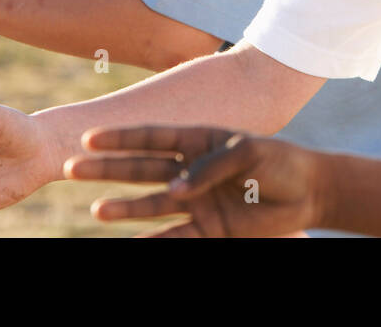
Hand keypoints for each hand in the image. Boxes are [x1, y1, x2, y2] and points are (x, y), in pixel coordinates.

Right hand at [64, 126, 328, 236]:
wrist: (309, 193)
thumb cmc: (280, 162)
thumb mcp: (249, 152)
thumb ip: (210, 167)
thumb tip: (176, 191)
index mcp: (199, 140)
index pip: (153, 136)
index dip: (121, 137)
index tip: (89, 137)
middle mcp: (190, 170)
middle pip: (141, 168)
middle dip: (107, 168)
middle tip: (71, 168)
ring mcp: (196, 201)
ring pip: (151, 204)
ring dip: (124, 207)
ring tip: (98, 210)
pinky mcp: (208, 230)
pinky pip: (174, 237)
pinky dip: (151, 242)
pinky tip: (127, 244)